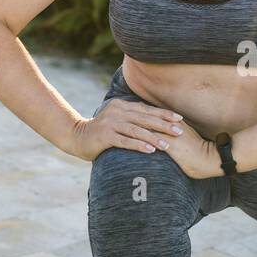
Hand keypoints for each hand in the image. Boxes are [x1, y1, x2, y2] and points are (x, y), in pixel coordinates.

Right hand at [71, 97, 220, 177]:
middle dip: (164, 125)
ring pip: (136, 130)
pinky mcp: (104, 136)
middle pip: (145, 118)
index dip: (164, 114)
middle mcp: (117, 112)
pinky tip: (150, 150)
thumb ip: (132, 118)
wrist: (76, 137)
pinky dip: (139, 145)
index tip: (180, 119)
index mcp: (122, 105)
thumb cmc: (102, 132)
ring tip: (168, 145)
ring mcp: (110, 123)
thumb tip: (155, 121)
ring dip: (154, 138)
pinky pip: (125, 141)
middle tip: (180, 131)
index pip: (147, 109)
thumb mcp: (117, 121)